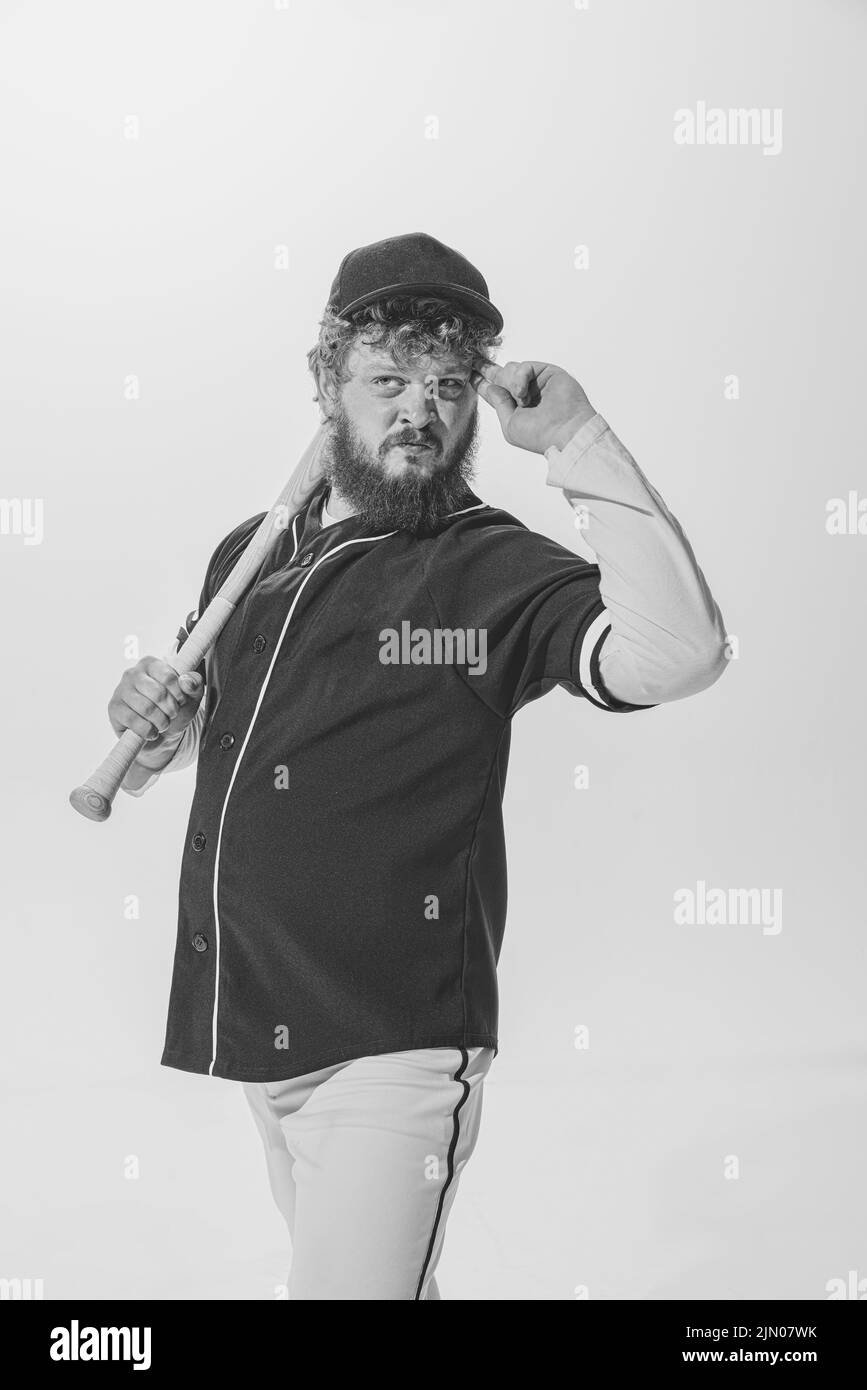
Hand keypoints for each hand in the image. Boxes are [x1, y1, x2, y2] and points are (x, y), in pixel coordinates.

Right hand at [108, 657, 203, 745]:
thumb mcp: (191, 696)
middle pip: (158, 693)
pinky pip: (133, 720)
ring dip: (161, 722)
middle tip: (172, 714)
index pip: (169, 677)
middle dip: (171, 709)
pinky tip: (151, 731)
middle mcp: (132, 673)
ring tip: (163, 723)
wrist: (161, 734)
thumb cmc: (174, 708)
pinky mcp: (114, 708)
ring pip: (146, 708)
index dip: (179, 694)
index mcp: (151, 664)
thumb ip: (194, 684)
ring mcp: (120, 690)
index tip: (181, 701)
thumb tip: (186, 681)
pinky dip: (148, 730)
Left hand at [470, 357, 595, 454]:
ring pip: (511, 369)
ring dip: (510, 382)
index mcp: (516, 407)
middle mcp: (526, 392)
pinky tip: (524, 392)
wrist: (565, 431)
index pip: (495, 390)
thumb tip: (490, 386)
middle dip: (487, 370)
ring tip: (520, 398)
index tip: (469, 372)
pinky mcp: (547, 372)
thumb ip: (499, 403)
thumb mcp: (510, 424)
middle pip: (501, 375)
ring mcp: (537, 381)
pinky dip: (521, 377)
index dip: (481, 381)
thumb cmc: (539, 434)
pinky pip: (524, 366)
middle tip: (473, 361)